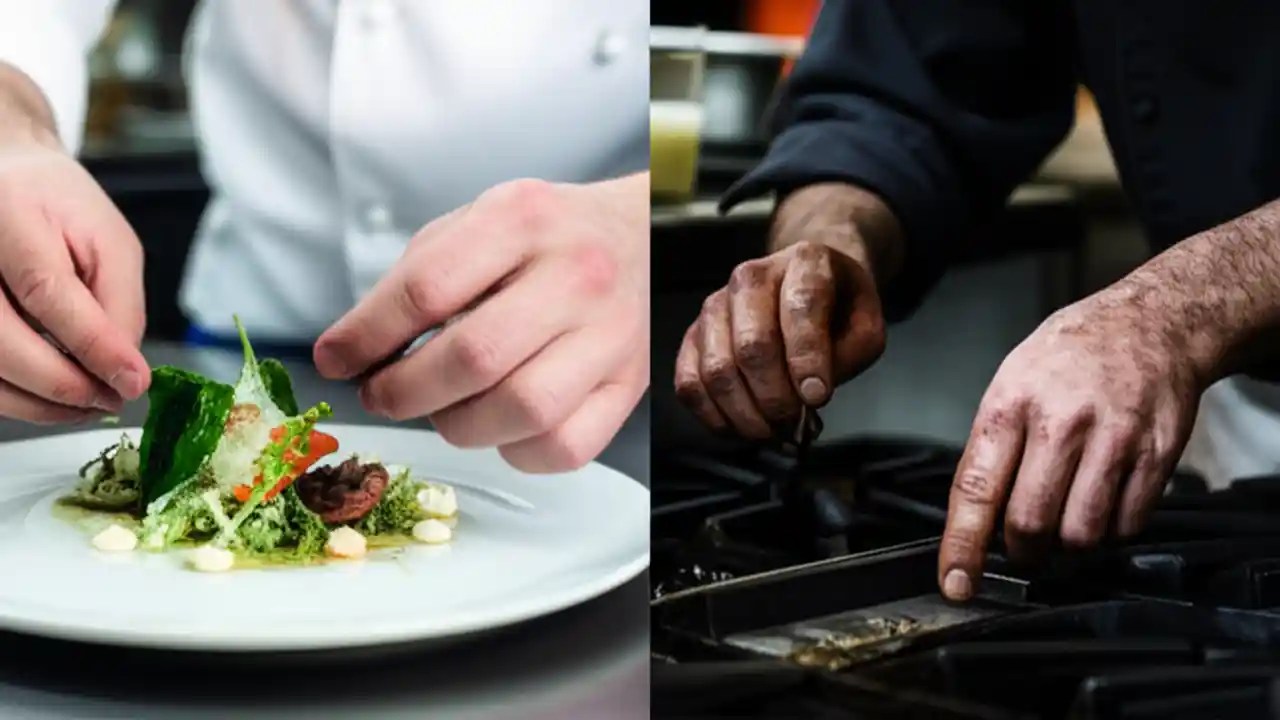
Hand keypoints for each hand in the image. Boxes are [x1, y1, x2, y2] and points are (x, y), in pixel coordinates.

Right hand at [0, 69, 148, 422]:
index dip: (93, 345)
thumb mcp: (110, 241)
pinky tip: (58, 395)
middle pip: (5, 344)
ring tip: (92, 402)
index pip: (45, 292)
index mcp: (7, 217)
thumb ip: (120, 303)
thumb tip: (125, 368)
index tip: (134, 380)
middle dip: (68, 385)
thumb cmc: (57, 209)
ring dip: (44, 404)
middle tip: (115, 398)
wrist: (4, 187)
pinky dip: (22, 398)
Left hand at [314, 175, 648, 472]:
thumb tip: (353, 351)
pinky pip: (564, 447)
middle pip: (473, 358)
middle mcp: (574, 276)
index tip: (335, 360)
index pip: (426, 289)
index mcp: (522, 221)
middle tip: (381, 394)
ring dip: (459, 425)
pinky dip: (516, 451)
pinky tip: (500, 426)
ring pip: (522, 411)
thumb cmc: (547, 238)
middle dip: (404, 391)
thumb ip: (416, 278)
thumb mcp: (479, 223)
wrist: (644, 238)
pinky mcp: (628, 386)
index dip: (366, 336)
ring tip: (442, 409)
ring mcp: (610, 335)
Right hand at [674, 183, 898, 438]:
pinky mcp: (693, 335)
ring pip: (718, 369)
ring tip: (771, 430)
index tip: (817, 398)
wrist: (804, 288)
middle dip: (775, 397)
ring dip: (746, 414)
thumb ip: (845, 358)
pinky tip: (740, 426)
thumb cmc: (838, 311)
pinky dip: (713, 416)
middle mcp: (750, 276)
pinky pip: (689, 383)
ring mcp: (715, 304)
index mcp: (804, 262)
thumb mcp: (865, 328)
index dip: (807, 358)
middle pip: (752, 344)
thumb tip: (807, 397)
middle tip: (793, 423)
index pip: (801, 307)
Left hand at [938, 284, 1202, 600]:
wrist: (1151, 322)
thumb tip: (975, 520)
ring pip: (1081, 534)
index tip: (956, 583)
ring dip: (1069, 546)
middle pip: (1031, 523)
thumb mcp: (1011, 384)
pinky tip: (1104, 504)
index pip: (977, 489)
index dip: (963, 545)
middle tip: (1024, 548)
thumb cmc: (1070, 357)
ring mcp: (1113, 439)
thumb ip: (993, 449)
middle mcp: (1061, 422)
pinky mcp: (1157, 454)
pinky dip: (1111, 532)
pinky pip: (1128, 525)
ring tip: (1067, 521)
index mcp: (1010, 404)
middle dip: (1022, 552)